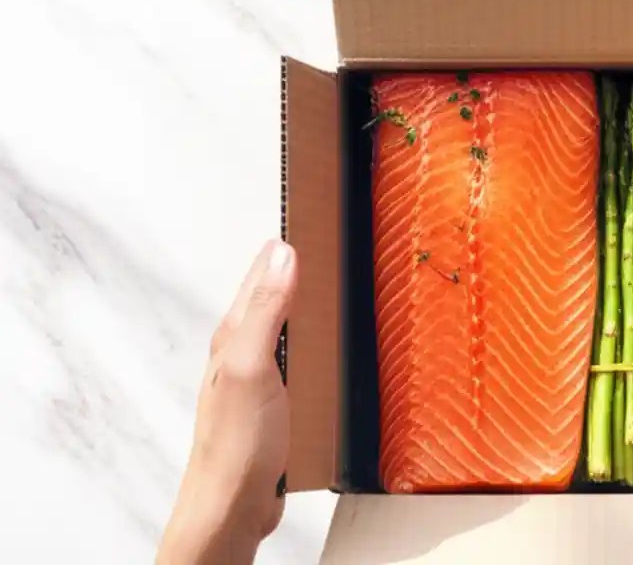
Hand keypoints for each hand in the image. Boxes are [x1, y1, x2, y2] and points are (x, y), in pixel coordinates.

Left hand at [158, 240, 294, 564]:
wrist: (229, 503)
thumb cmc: (238, 442)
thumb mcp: (253, 365)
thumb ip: (268, 309)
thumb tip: (283, 254)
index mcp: (233, 336)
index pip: (260, 278)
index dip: (279, 251)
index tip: (300, 221)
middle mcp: (238, 353)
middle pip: (264, 300)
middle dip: (282, 270)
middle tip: (305, 242)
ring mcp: (252, 380)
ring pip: (274, 328)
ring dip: (289, 304)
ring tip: (309, 284)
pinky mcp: (267, 405)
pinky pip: (284, 358)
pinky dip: (297, 341)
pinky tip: (308, 349)